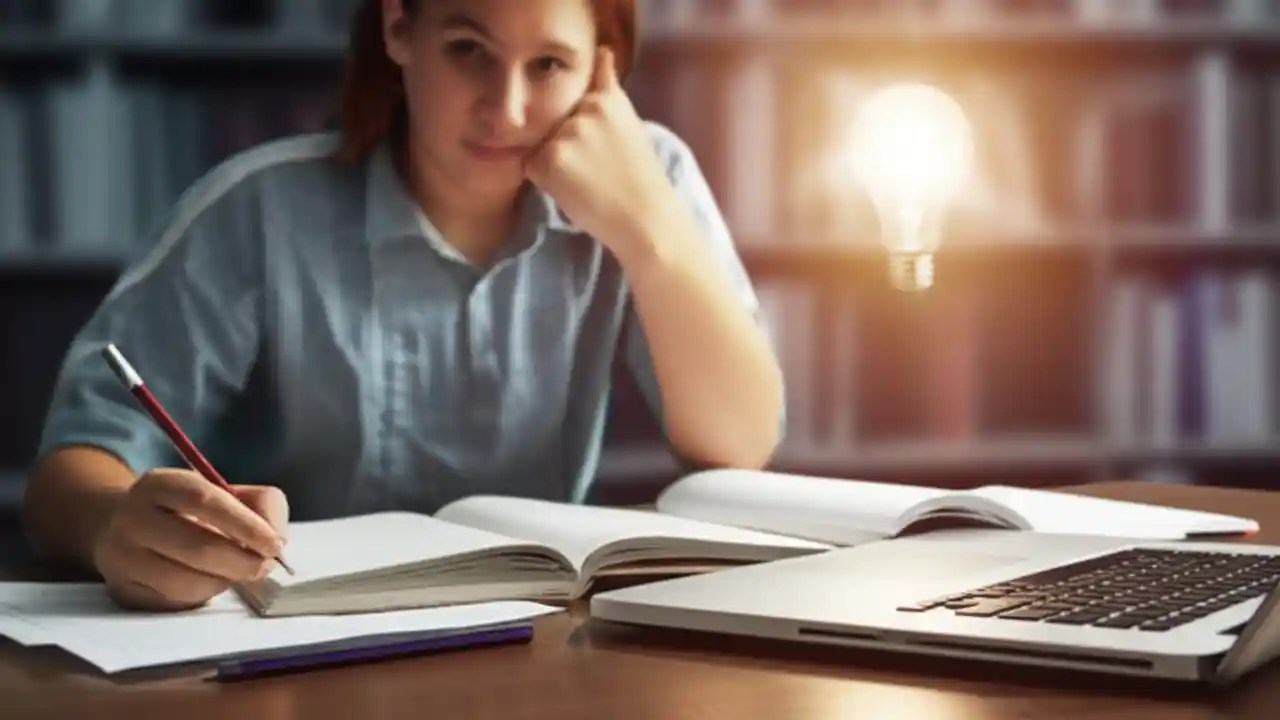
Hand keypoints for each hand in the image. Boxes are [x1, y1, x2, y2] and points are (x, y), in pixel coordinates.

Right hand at [92, 469, 288, 611]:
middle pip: (197, 547)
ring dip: (224, 581)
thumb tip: (276, 541)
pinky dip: (204, 595)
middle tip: (264, 566)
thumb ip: (262, 506)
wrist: (126, 529)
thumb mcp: (226, 492)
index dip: (244, 524)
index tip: (274, 544)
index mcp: (160, 483)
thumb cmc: (192, 511)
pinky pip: (176, 602)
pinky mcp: (123, 591)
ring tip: (234, 571)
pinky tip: (208, 581)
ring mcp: (122, 557)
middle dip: (242, 562)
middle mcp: (132, 518)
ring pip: (187, 581)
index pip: (203, 499)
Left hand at [525, 47, 680, 262]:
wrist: (645, 219)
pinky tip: (572, 190)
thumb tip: (602, 51)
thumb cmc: (640, 177)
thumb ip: (607, 90)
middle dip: (566, 142)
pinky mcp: (549, 160)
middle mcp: (585, 109)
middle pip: (555, 122)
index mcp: (606, 98)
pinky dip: (544, 180)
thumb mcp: (629, 122)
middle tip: (596, 169)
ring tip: (586, 181)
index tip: (601, 149)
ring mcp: (565, 134)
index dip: (581, 127)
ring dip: (554, 161)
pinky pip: (531, 166)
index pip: (574, 102)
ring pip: (542, 144)